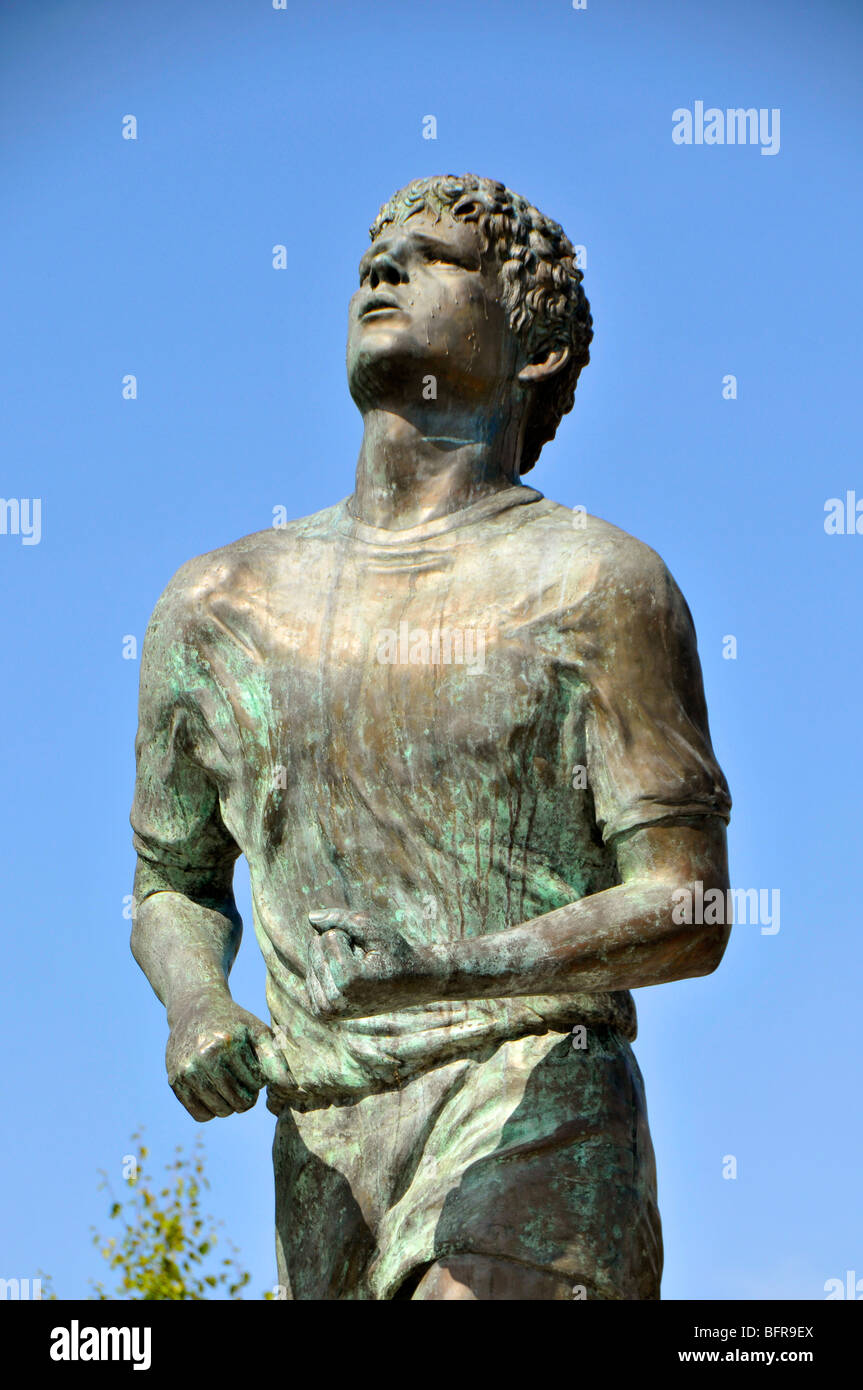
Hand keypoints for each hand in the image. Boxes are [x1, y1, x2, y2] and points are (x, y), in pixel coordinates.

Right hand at [166, 993, 296, 1121]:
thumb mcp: (257, 1031)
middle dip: (246, 1092)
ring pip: (222, 1112)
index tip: (251, 1061)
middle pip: (239, 1103)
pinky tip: (213, 1089)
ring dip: (230, 1103)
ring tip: (229, 1081)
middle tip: (241, 1074)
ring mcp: (186, 1071)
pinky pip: (201, 1116)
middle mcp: (203, 1058)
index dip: (258, 1076)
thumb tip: (293, 1089)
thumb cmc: (233, 1023)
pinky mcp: (174, 1082)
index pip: (256, 1084)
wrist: (194, 1009)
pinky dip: (211, 1109)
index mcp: (226, 1044)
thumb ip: (276, 1059)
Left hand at [306, 909, 436, 1019]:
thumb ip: (341, 918)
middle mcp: (335, 1001)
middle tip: (365, 962)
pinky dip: (327, 969)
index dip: (352, 937)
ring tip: (359, 971)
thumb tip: (311, 917)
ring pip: (312, 961)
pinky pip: (310, 976)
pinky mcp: (323, 1012)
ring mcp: (327, 1010)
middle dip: (340, 946)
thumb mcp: (373, 928)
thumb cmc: (394, 952)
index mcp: (349, 981)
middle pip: (316, 948)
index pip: (329, 937)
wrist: (411, 984)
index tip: (371, 954)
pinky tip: (347, 978)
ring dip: (334, 958)